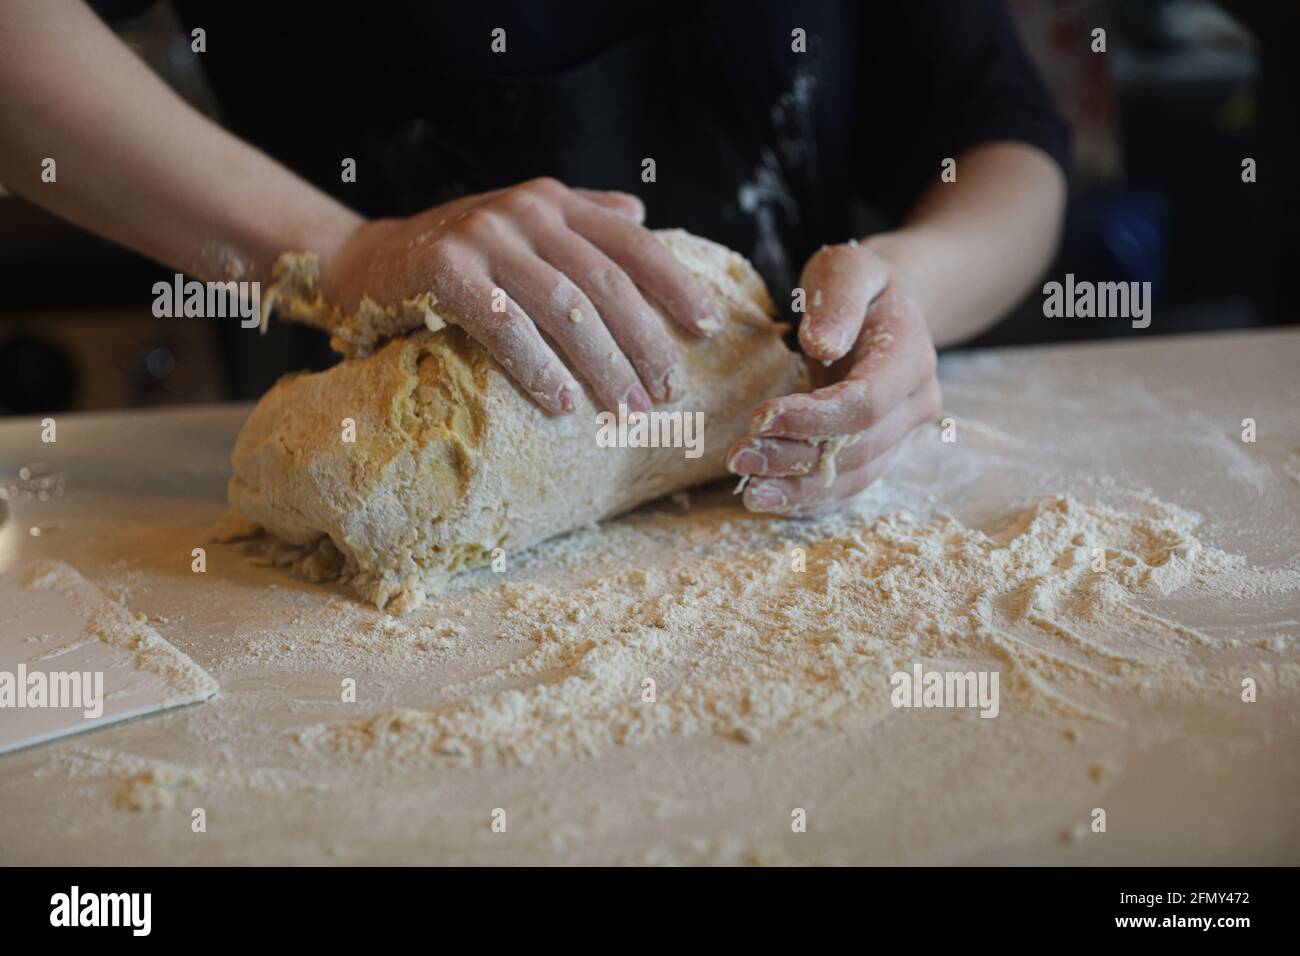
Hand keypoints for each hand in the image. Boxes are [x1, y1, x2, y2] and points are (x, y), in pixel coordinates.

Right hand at [318, 178, 723, 413]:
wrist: (365, 262)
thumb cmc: (458, 256)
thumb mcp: (521, 224)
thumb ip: (580, 216)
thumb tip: (640, 211)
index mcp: (552, 203)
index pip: (630, 243)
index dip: (675, 284)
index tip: (709, 327)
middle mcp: (524, 212)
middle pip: (604, 283)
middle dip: (644, 342)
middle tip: (669, 391)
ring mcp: (483, 237)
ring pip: (563, 307)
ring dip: (602, 364)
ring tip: (629, 409)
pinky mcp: (443, 269)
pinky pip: (503, 323)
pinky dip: (537, 366)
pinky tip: (562, 403)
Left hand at [727, 241, 940, 514]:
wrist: (885, 306)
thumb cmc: (859, 283)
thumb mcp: (850, 268)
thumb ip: (839, 303)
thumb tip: (822, 344)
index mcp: (912, 358)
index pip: (866, 403)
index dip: (814, 418)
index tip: (759, 417)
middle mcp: (916, 404)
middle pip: (858, 447)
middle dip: (795, 457)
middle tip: (738, 457)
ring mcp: (903, 434)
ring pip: (854, 475)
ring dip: (799, 488)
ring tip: (748, 490)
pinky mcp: (881, 450)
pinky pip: (848, 484)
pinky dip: (809, 496)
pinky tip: (769, 498)